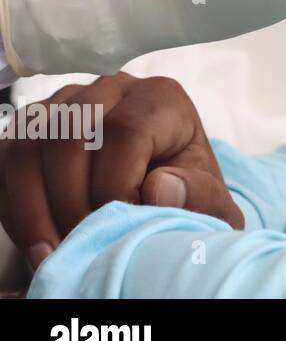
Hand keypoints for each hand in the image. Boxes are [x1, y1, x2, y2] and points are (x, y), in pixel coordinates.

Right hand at [0, 73, 241, 269]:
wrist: (163, 192)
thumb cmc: (187, 194)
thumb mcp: (210, 202)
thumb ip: (198, 195)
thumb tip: (158, 188)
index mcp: (161, 98)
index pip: (125, 131)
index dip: (116, 186)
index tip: (122, 223)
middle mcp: (112, 89)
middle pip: (70, 136)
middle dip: (71, 203)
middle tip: (82, 244)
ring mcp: (67, 102)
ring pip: (29, 144)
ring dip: (34, 208)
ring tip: (55, 251)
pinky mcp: (34, 125)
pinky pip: (7, 158)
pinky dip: (15, 206)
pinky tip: (37, 239)